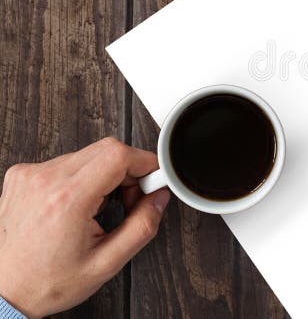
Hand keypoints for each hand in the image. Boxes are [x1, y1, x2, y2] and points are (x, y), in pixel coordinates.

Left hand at [0, 137, 169, 317]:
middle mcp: (45, 180)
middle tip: (129, 199)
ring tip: (100, 208)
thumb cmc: (47, 282)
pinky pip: (67, 162)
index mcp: (67, 199)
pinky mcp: (22, 175)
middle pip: (107, 149)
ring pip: (89, 154)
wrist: (3, 291)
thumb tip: (159, 198)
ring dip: (105, 174)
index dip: (145, 163)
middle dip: (129, 170)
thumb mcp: (107, 263)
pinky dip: (82, 177)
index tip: (152, 181)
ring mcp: (30, 174)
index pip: (119, 154)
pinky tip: (78, 204)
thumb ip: (142, 226)